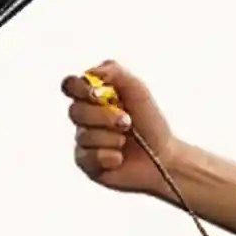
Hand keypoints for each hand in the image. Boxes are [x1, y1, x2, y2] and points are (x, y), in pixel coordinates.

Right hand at [61, 59, 176, 196]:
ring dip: (111, 138)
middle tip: (127, 122)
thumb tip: (91, 72)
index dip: (78, 88)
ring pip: (84, 136)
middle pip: (74, 111)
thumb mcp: (138, 90)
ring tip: (126, 141)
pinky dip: (108, 157)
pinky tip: (120, 158)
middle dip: (104, 116)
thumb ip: (116, 72)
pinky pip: (86, 157)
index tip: (95, 94)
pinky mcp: (87, 163)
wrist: (164, 157)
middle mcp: (85, 118)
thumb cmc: (151, 123)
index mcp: (93, 97)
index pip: (71, 86)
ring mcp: (84, 141)